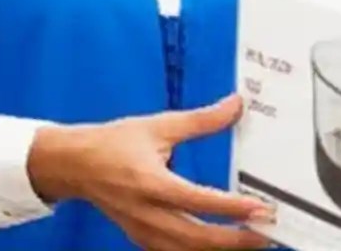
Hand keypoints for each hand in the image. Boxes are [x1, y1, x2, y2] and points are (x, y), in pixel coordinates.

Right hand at [28, 95, 272, 250]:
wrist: (73, 165)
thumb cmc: (113, 144)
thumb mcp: (158, 126)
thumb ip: (200, 120)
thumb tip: (235, 105)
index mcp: (150, 182)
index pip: (198, 201)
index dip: (232, 208)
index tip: (261, 209)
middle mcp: (146, 213)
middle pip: (196, 238)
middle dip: (235, 240)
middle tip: (267, 234)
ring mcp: (142, 230)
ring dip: (221, 250)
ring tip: (253, 242)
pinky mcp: (141, 238)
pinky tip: (222, 247)